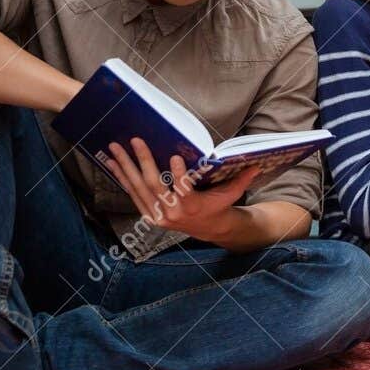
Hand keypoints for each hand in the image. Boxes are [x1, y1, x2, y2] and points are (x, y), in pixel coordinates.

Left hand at [106, 138, 261, 243]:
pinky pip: (133, 195)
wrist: (207, 229)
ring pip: (138, 188)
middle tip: (136, 141)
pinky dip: (122, 179)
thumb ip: (242, 179)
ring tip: (115, 149)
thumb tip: (257, 164)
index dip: (179, 175)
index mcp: (193, 207)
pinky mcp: (148, 215)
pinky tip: (113, 164)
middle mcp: (172, 212)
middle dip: (143, 161)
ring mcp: (158, 215)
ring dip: (125, 167)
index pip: (185, 190)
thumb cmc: (218, 205)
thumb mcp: (231, 193)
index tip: (175, 157)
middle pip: (154, 185)